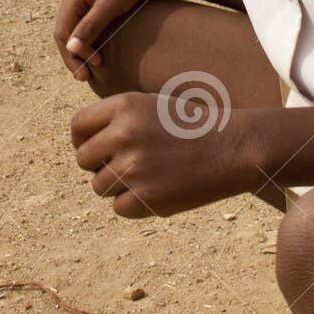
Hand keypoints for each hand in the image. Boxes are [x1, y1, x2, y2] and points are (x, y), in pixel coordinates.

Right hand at [54, 0, 166, 80]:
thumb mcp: (111, 5)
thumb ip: (91, 26)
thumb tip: (71, 48)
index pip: (62, 32)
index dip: (72, 55)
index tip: (86, 72)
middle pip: (65, 32)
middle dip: (74, 55)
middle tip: (84, 77)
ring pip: (74, 28)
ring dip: (81, 48)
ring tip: (92, 67)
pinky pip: (85, 23)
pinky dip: (89, 39)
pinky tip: (98, 51)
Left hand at [71, 91, 255, 217]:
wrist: (236, 148)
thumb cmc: (195, 127)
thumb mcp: (152, 107)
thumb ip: (117, 121)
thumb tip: (84, 147)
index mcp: (123, 106)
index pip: (78, 127)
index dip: (83, 140)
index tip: (96, 148)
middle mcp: (123, 135)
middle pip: (83, 159)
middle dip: (101, 165)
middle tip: (129, 165)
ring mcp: (133, 168)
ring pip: (99, 186)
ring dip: (119, 186)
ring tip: (151, 176)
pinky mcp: (146, 198)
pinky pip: (119, 208)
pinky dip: (135, 205)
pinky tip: (160, 190)